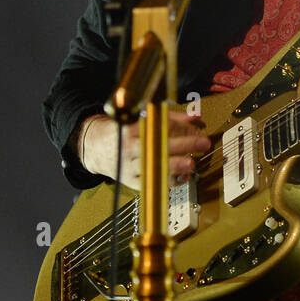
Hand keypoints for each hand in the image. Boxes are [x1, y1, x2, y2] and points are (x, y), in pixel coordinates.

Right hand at [78, 110, 210, 187]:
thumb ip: (170, 118)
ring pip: (152, 166)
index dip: (178, 125)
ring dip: (174, 166)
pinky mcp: (132, 181)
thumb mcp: (142, 120)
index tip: (196, 126)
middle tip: (202, 142)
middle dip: (182, 144)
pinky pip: (152, 182)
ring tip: (190, 164)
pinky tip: (183, 177)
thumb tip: (197, 117)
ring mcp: (129, 166)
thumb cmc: (124, 131)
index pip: (156, 125)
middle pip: (155, 145)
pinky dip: (169, 181)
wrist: (97, 149)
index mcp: (130, 128)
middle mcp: (128, 148)